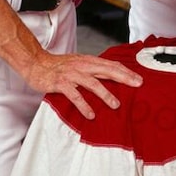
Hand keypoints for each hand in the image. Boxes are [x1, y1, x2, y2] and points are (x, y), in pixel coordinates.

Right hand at [25, 49, 142, 119]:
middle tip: (137, 85)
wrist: (36, 63)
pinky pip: (75, 95)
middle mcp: (83, 65)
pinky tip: (91, 114)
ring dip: (105, 94)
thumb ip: (92, 70)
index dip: (126, 71)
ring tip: (116, 105)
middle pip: (107, 70)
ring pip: (93, 83)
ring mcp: (72, 74)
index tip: (139, 78)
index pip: (111, 64)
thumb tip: (109, 77)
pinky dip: (84, 105)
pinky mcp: (61, 83)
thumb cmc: (59, 66)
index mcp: (88, 61)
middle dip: (124, 77)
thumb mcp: (78, 64)